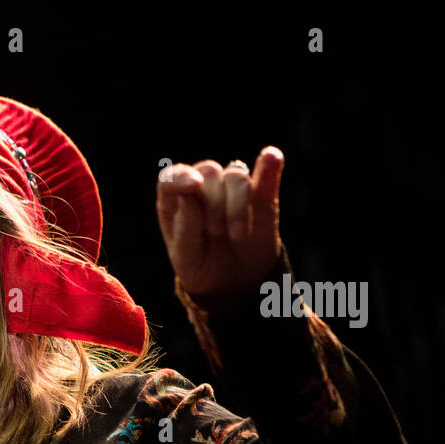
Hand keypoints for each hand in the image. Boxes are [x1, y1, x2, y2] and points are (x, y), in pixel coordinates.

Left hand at [156, 146, 283, 312]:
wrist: (235, 284)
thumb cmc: (202, 268)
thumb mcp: (186, 259)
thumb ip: (185, 228)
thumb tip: (190, 193)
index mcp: (175, 202)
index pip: (172, 177)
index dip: (182, 176)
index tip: (195, 186)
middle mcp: (203, 189)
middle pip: (208, 171)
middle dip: (213, 204)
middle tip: (215, 234)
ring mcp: (232, 189)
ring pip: (236, 175)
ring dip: (238, 205)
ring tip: (238, 235)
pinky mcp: (262, 195)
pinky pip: (268, 170)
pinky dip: (270, 164)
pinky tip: (272, 157)